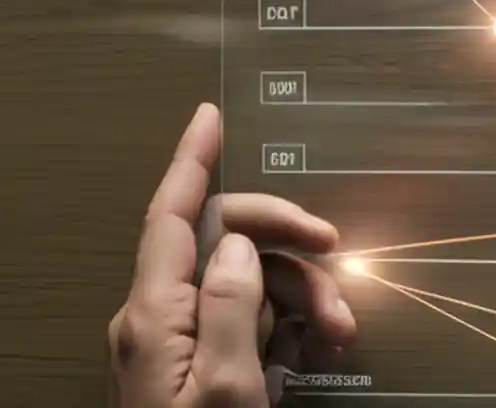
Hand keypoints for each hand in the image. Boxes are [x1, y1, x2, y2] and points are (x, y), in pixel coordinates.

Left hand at [109, 104, 356, 406]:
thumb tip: (234, 243)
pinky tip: (319, 339)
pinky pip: (247, 319)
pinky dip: (288, 321)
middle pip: (223, 243)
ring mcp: (180, 340)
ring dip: (301, 291)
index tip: (210, 115)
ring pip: (246, 281)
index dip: (191, 159)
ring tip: (341, 324)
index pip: (172, 215)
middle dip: (286, 242)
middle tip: (338, 252)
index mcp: (153, 314)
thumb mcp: (228, 389)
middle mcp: (158, 316)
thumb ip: (230, 306)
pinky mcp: (201, 363)